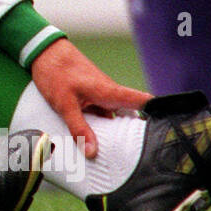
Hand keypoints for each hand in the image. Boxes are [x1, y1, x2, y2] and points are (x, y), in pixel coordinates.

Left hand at [29, 38, 149, 157]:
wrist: (44, 52)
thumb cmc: (56, 72)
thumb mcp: (65, 105)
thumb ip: (79, 128)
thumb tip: (93, 152)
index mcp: (111, 92)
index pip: (144, 102)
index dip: (159, 114)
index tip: (166, 133)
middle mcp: (110, 94)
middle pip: (129, 117)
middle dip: (130, 137)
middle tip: (130, 159)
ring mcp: (100, 96)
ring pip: (111, 119)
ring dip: (110, 133)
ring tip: (109, 157)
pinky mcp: (89, 98)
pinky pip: (98, 116)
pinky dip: (96, 127)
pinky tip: (89, 141)